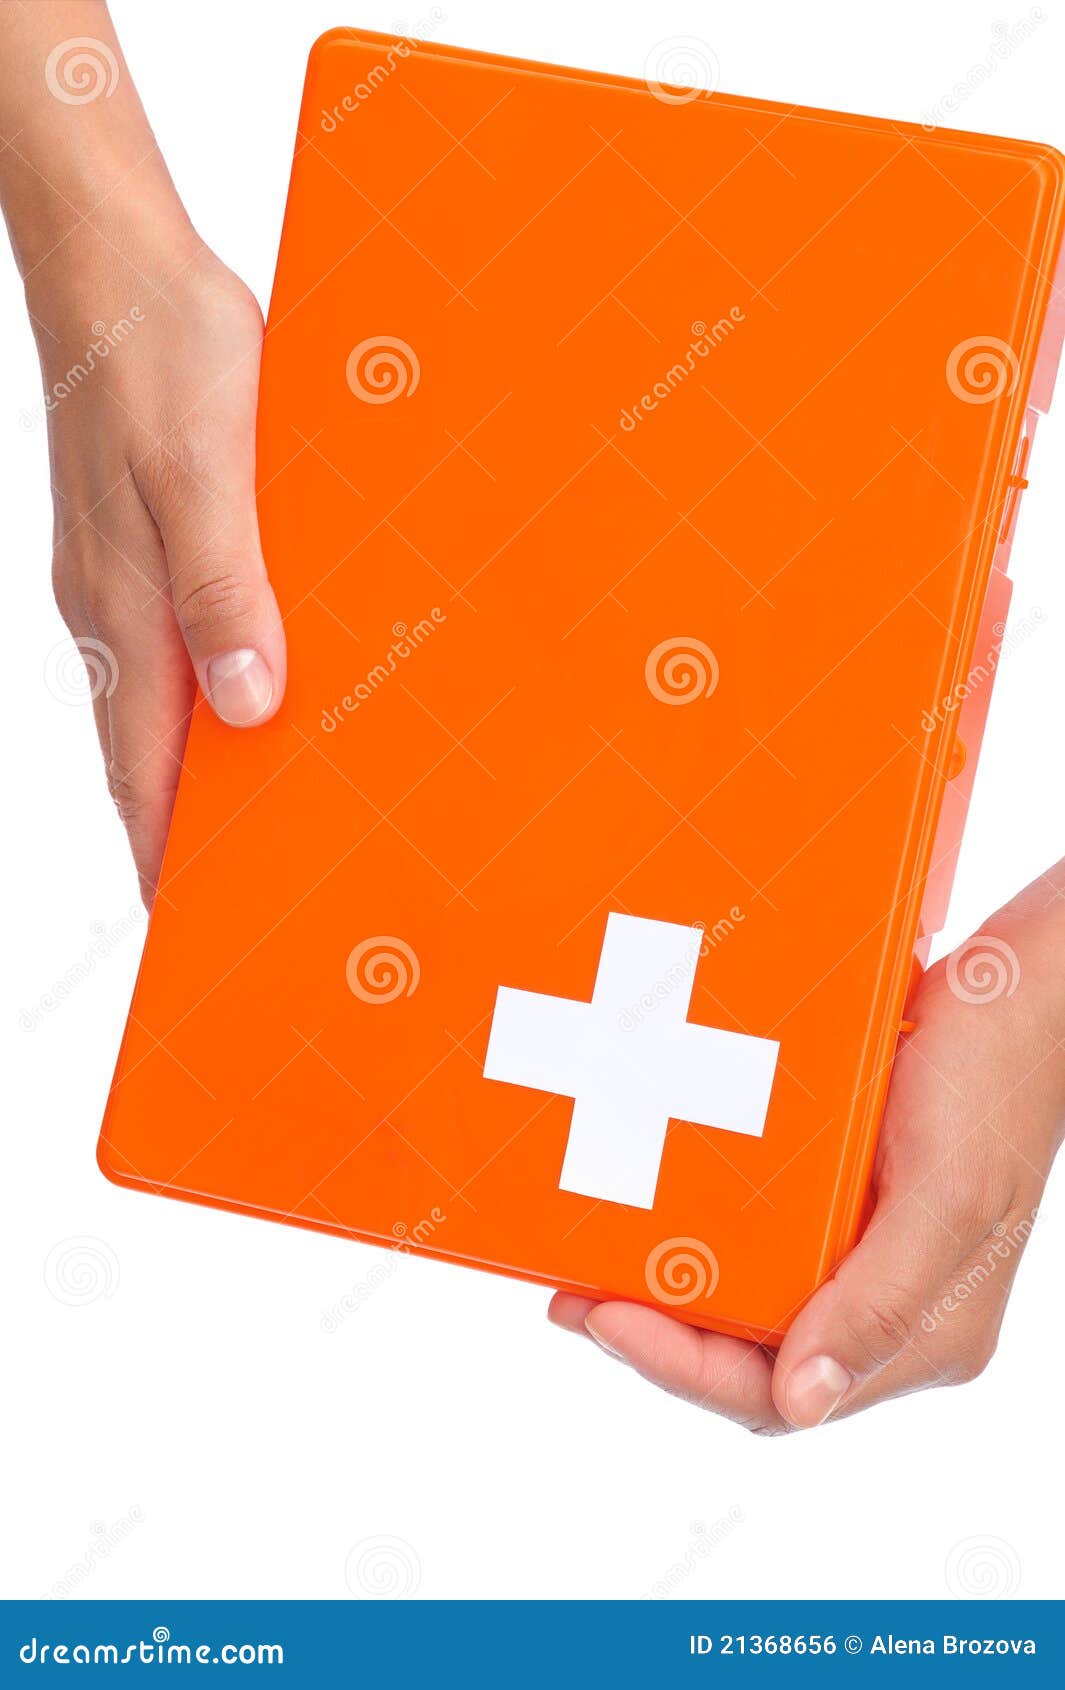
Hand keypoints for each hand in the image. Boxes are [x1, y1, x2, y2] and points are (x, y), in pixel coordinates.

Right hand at [35, 235, 285, 904]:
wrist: (116, 255)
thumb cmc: (158, 350)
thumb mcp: (204, 471)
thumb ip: (222, 591)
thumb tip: (248, 707)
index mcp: (124, 605)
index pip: (142, 762)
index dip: (163, 844)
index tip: (190, 914)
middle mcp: (112, 604)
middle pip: (142, 747)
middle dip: (178, 822)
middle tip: (231, 882)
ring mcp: (119, 573)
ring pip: (153, 698)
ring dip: (191, 762)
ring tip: (242, 811)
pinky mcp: (140, 536)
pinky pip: (166, 640)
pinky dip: (200, 689)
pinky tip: (242, 692)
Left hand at [550, 895, 1064, 1429]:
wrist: (1015, 991)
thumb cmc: (995, 1084)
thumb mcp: (944, 1197)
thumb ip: (880, 1304)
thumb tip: (803, 1403)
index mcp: (923, 1337)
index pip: (782, 1397)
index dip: (684, 1371)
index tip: (607, 1318)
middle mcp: (887, 1310)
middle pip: (754, 1365)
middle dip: (659, 1343)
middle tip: (574, 1298)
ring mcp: (863, 1256)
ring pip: (750, 1308)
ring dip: (669, 1299)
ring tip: (587, 1267)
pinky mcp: (843, 1203)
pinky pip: (760, 1243)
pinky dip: (699, 1239)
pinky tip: (651, 1210)